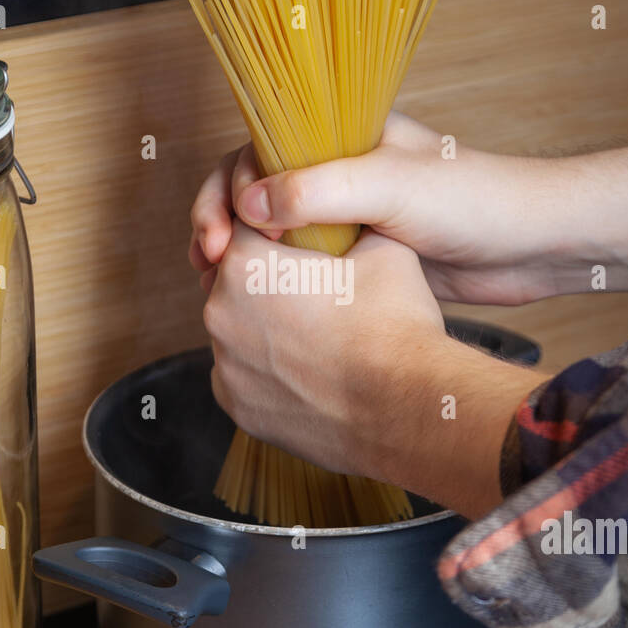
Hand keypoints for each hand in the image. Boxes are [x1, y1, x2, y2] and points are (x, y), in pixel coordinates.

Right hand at [191, 113, 564, 305]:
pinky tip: (262, 304)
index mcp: (342, 132)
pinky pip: (304, 265)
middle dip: (222, 220)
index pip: (259, 147)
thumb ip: (319, 191)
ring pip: (275, 231)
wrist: (533, 247)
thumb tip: (249, 206)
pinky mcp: (362, 255)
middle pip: (256, 188)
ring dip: (244, 256)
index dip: (227, 187)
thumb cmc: (475, 199)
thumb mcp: (391, 185)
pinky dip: (277, 281)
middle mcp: (339, 168)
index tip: (221, 232)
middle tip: (207, 260)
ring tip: (217, 285)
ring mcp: (349, 213)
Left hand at [203, 220, 541, 516]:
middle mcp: (220, 313)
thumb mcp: (385, 247)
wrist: (407, 410)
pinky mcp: (238, 409)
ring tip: (319, 340)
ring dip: (267, 332)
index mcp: (247, 264)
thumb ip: (352, 222)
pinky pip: (245, 379)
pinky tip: (310, 375)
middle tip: (318, 297)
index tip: (305, 248)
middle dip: (270, 285)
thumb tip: (353, 218)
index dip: (279, 234)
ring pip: (239, 334)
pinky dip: (270, 376)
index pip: (248, 228)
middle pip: (236, 284)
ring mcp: (226, 367)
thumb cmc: (395, 326)